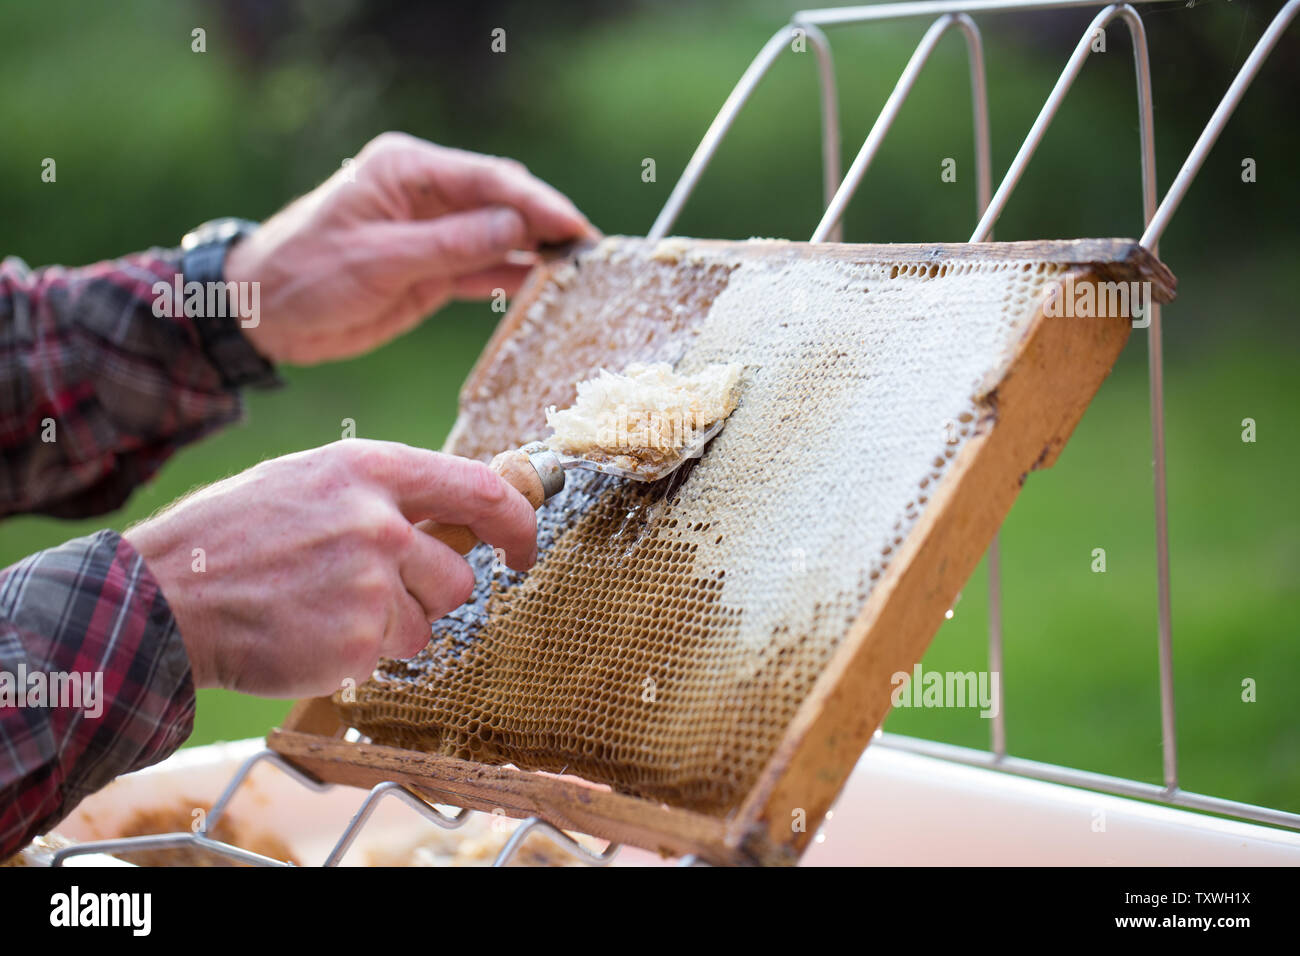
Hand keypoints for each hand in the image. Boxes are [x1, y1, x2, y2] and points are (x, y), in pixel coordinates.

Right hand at [123, 440, 536, 697]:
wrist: (163, 599)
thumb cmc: (231, 538)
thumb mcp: (307, 482)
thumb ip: (381, 492)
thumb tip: (452, 509)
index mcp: (370, 469)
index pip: (480, 488)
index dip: (516, 522)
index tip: (524, 547)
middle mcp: (381, 521)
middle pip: (458, 574)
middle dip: (428, 593)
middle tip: (369, 594)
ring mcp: (373, 582)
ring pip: (427, 621)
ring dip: (390, 626)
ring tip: (322, 610)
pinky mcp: (360, 640)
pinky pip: (389, 654)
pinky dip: (356, 654)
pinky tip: (307, 634)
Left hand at [225, 131, 597, 364]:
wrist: (262, 316)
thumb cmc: (305, 275)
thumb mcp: (378, 258)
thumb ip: (450, 244)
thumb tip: (518, 228)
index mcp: (406, 170)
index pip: (488, 179)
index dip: (537, 202)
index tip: (576, 225)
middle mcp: (425, 195)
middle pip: (501, 203)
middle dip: (546, 224)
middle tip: (591, 252)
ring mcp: (431, 234)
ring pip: (498, 238)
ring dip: (535, 254)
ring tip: (579, 273)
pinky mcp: (431, 272)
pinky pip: (482, 271)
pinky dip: (511, 280)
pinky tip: (544, 291)